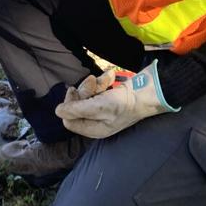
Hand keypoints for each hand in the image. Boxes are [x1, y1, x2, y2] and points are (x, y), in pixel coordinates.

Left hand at [53, 61, 177, 138]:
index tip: (75, 91)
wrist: (148, 91)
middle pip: (77, 105)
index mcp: (93, 129)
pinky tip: (110, 75)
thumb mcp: (98, 107)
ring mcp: (104, 110)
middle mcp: (97, 122)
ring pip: (88, 95)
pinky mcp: (110, 98)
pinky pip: (99, 89)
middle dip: (84, 90)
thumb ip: (76, 110)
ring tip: (106, 78)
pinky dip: (103, 80)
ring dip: (95, 83)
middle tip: (92, 81)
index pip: (69, 119)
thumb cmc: (124, 103)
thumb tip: (57, 111)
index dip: (70, 104)